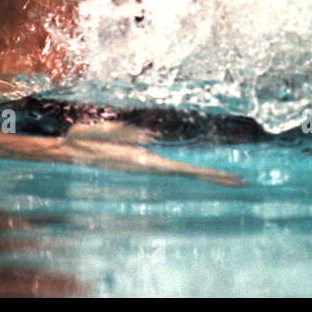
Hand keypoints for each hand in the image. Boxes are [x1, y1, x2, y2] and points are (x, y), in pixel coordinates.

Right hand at [60, 120, 244, 186]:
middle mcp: (149, 167)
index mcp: (144, 162)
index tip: (227, 178)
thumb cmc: (83, 140)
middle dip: (215, 177)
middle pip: (189, 174)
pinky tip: (195, 171)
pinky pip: (170, 168)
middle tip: (242, 181)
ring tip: (228, 177)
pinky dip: (188, 170)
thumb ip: (124, 132)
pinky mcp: (142, 162)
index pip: (183, 170)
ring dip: (204, 175)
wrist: (69, 151)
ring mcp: (147, 166)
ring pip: (181, 172)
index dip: (206, 173)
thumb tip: (150, 134)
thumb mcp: (101, 131)